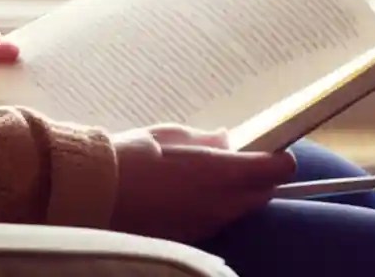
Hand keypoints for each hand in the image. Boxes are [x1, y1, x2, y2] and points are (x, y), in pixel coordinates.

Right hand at [110, 126, 295, 242]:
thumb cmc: (133, 156)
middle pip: (263, 194)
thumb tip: (226, 140)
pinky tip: (191, 196)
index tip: (273, 151)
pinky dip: (215, 209)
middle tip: (244, 163)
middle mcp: (221, 203)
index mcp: (222, 172)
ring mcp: (207, 224)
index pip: (277, 169)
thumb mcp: (173, 135)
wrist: (94, 193)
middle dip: (260, 178)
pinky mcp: (190, 238)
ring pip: (240, 210)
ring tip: (212, 178)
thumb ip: (207, 140)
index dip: (279, 159)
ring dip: (238, 195)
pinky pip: (217, 222)